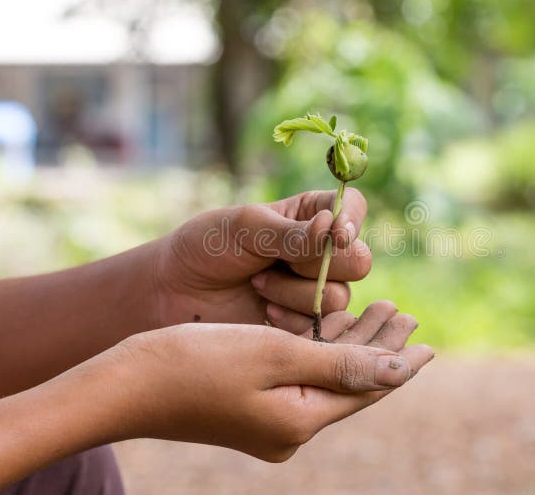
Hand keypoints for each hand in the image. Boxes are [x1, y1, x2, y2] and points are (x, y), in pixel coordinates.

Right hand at [113, 301, 432, 461]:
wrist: (127, 384)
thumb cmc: (197, 361)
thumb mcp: (275, 354)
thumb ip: (340, 363)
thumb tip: (396, 373)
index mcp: (300, 421)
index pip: (367, 389)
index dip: (399, 362)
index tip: (428, 342)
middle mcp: (290, 430)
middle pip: (349, 383)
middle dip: (378, 346)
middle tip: (404, 312)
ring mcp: (270, 423)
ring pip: (326, 378)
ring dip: (351, 344)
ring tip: (379, 312)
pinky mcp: (252, 411)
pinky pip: (301, 379)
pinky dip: (321, 351)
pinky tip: (332, 327)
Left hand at [150, 189, 370, 331]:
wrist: (176, 293)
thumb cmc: (207, 247)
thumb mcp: (246, 229)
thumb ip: (292, 234)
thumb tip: (332, 229)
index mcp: (311, 214)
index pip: (354, 208)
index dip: (351, 222)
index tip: (335, 234)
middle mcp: (323, 251)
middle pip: (358, 259)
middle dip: (316, 266)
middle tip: (274, 263)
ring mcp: (316, 289)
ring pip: (340, 297)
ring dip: (296, 295)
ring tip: (258, 286)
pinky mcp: (307, 324)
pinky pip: (324, 327)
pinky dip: (294, 321)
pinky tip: (266, 312)